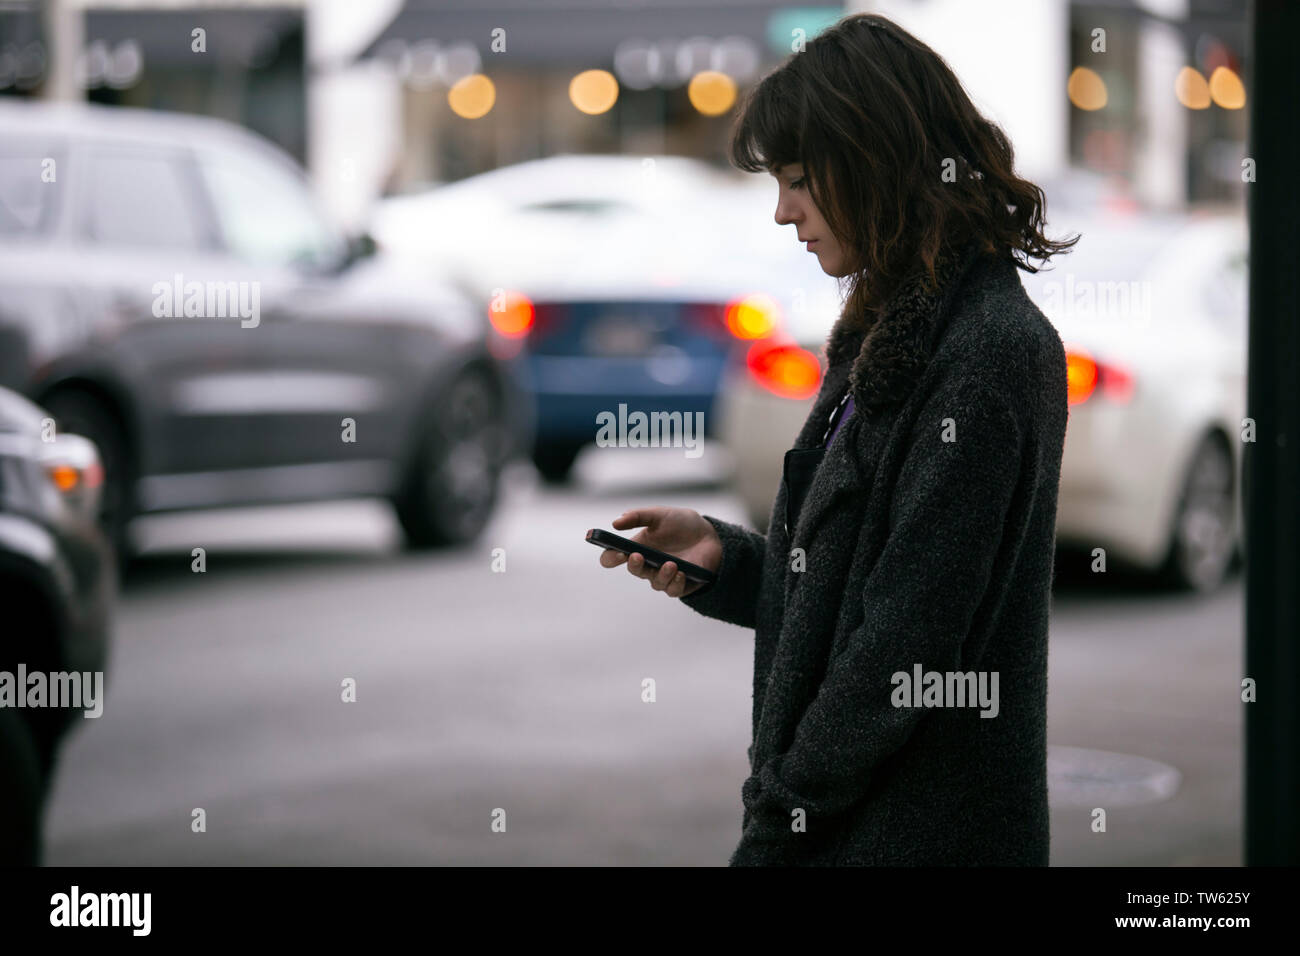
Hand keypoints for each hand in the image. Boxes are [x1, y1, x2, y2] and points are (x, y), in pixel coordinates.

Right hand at [597, 507, 721, 598]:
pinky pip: (673, 590)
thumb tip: (615, 522)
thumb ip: (637, 516)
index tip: (615, 550)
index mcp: (637, 547)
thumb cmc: (681, 525)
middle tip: (637, 556)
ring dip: (661, 574)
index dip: (609, 556)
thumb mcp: (659, 515)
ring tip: (671, 563)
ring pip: (655, 582)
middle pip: (633, 570)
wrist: (710, 535)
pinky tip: (681, 573)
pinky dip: (675, 583)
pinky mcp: (680, 585)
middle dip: (634, 565)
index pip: (613, 557)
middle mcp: (647, 564)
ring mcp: (663, 576)